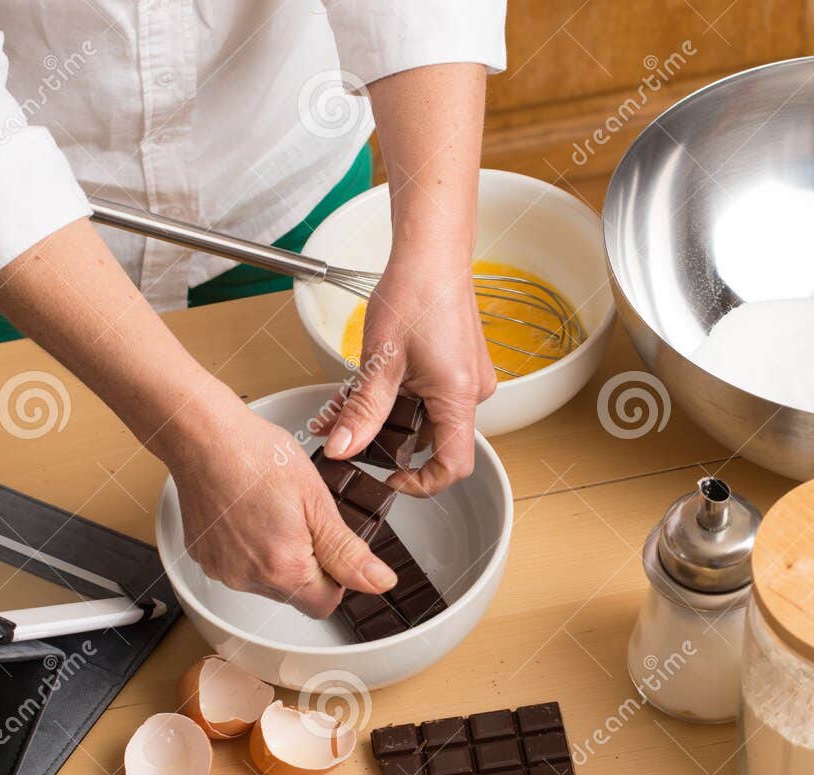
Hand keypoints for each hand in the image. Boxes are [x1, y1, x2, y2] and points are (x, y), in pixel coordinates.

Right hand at [160, 396, 395, 617]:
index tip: (329, 544)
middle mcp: (249, 579)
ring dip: (277, 559)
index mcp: (284, 569)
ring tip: (272, 512)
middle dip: (306, 566)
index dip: (336, 577)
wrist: (203, 437)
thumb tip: (380, 583)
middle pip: (295, 595)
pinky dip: (249, 550)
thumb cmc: (258, 457)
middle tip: (300, 519)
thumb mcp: (318, 501)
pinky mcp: (204, 558)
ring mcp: (222, 571)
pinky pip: (239, 568)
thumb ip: (348, 551)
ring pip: (267, 583)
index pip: (325, 603)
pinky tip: (248, 515)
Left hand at [316, 253, 494, 495]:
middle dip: (390, 442)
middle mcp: (472, 392)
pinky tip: (373, 382)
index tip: (390, 478)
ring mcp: (467, 379)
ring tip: (353, 400)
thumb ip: (361, 411)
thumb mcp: (379, 360)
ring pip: (428, 418)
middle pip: (434, 442)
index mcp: (459, 397)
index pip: (454, 467)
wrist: (432, 252)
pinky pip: (432, 396)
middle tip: (354, 430)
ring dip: (391, 417)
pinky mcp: (459, 366)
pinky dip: (401, 397)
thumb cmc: (414, 292)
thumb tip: (342, 449)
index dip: (422, 483)